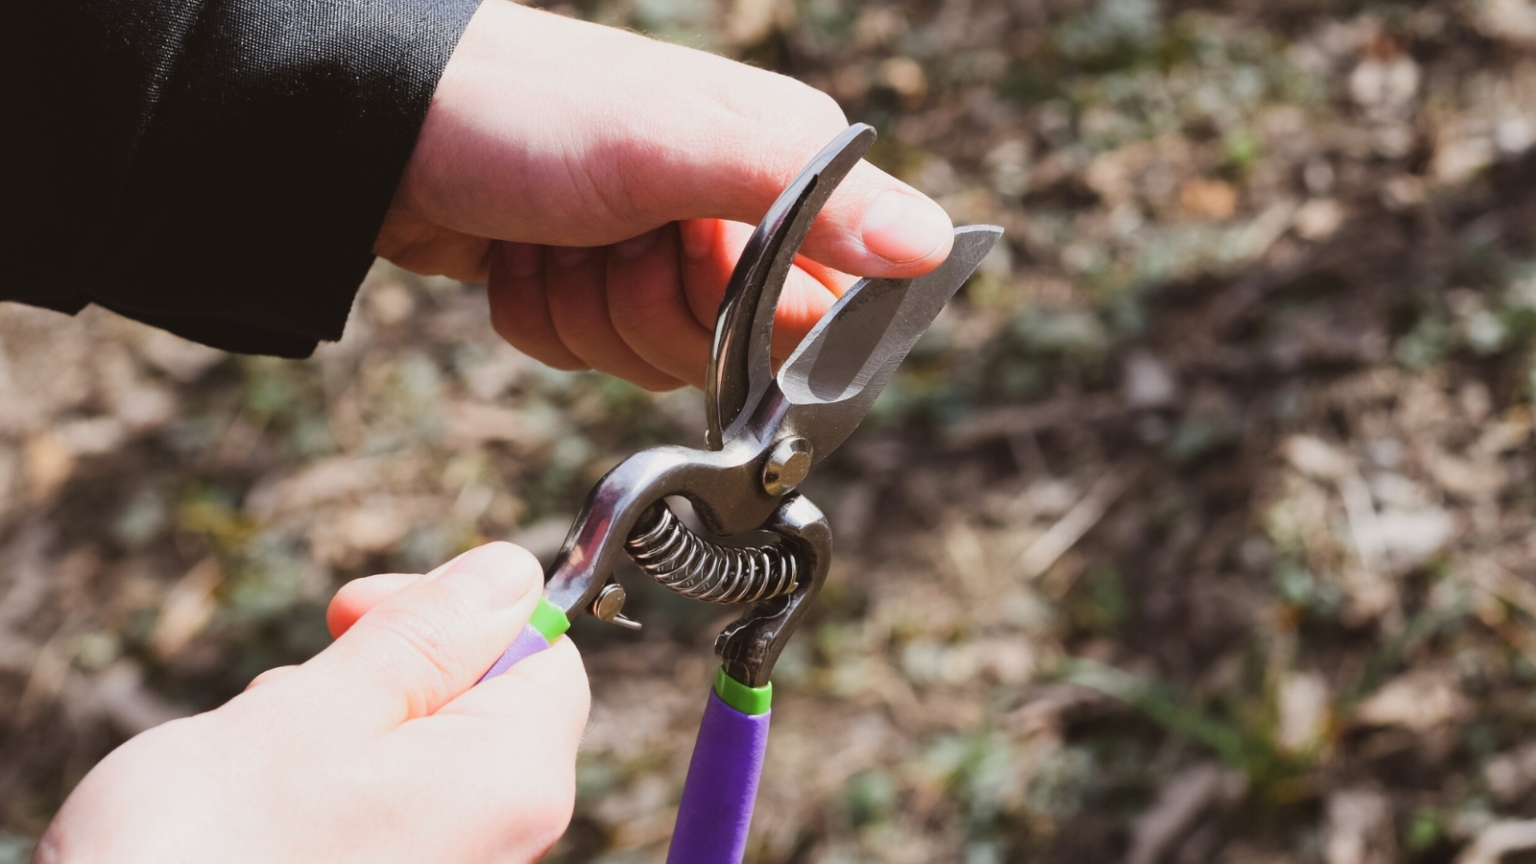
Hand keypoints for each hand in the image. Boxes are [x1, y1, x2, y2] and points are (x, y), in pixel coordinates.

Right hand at [36, 544, 588, 863]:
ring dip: (329, 736)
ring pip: (408, 758)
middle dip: (376, 679)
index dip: (457, 613)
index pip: (546, 657)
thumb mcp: (318, 709)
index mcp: (512, 782)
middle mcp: (501, 843)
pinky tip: (249, 816)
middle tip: (288, 703)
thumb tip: (509, 574)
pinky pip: (373, 817)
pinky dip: (313, 797)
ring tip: (251, 774)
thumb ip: (427, 635)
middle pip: (473, 706)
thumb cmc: (207, 851)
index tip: (357, 608)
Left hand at [374, 0, 955, 388]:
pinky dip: (543, 319)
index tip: (698, 269)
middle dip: (652, 312)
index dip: (756, 320)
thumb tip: (933, 245)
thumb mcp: (680, 146)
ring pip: (650, 362)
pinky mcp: (588, 284)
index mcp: (779, 173)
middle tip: (613, 238)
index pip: (823, 309)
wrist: (387, 121)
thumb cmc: (536, 111)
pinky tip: (523, 257)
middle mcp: (727, 214)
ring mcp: (652, 253)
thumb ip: (809, 196)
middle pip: (733, 353)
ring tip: (559, 237)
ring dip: (587, 314)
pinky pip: (584, 357)